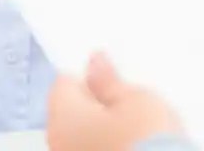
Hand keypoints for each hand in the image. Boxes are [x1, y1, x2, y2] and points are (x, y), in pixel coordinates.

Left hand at [47, 53, 183, 150]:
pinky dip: (106, 146)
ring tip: (134, 128)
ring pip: (81, 136)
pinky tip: (130, 146)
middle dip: (94, 104)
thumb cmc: (146, 138)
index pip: (64, 83)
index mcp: (63, 117)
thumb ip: (109, 81)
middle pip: (70, 112)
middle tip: (127, 102)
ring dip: (100, 129)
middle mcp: (58, 143)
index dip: (88, 76)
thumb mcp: (136, 100)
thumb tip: (94, 61)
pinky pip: (92, 150)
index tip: (112, 77)